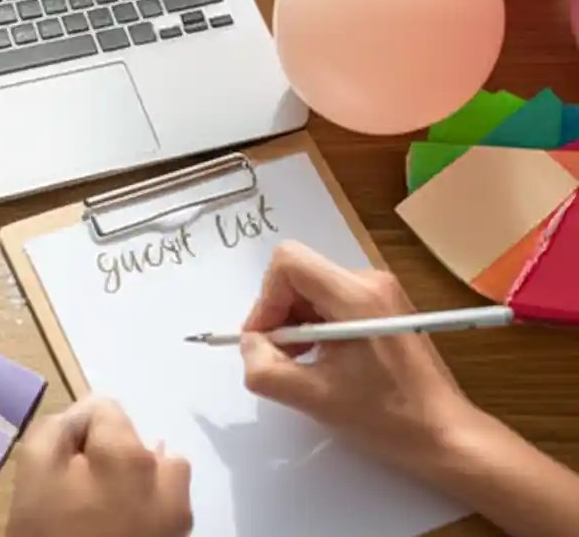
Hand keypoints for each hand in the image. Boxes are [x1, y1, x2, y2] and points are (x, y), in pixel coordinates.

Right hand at [7, 397, 191, 536]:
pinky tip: (121, 529)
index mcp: (126, 454)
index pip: (103, 409)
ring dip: (136, 478)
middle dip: (105, 456)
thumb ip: (57, 428)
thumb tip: (82, 416)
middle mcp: (166, 476)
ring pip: (159, 470)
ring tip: (105, 510)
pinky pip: (167, 504)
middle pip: (132, 440)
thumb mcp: (33, 473)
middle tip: (75, 494)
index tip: (61, 466)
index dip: (76, 433)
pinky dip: (148, 507)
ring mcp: (179, 513)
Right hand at [239, 241, 480, 475]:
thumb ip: (266, 369)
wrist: (444, 433)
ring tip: (303, 364)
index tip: (266, 340)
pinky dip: (315, 327)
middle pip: (299, 275)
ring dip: (296, 324)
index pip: (289, 262)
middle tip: (280, 358)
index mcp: (357, 296)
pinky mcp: (384, 307)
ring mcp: (381, 292)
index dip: (266, 299)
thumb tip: (250, 344)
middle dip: (279, 315)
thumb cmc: (386, 417)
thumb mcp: (313, 398)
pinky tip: (323, 360)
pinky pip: (331, 302)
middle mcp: (370, 281)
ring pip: (312, 290)